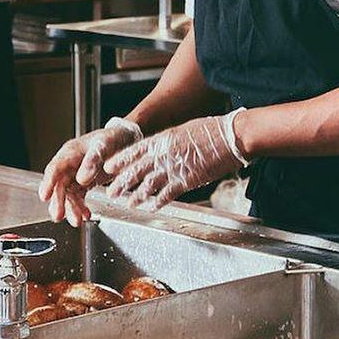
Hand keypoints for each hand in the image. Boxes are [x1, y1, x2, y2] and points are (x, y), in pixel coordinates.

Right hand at [38, 117, 141, 225]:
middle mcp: (70, 164)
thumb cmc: (114, 136)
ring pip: (68, 194)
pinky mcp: (84, 183)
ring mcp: (76, 174)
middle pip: (59, 184)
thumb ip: (94, 158)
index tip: (44, 196)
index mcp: (72, 151)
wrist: (127, 138)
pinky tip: (86, 216)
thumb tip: (82, 178)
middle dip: (58, 201)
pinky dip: (81, 208)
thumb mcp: (106, 143)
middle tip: (58, 216)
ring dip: (71, 209)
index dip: (49, 182)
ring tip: (77, 221)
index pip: (56, 167)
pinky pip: (78, 198)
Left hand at [105, 112, 245, 210]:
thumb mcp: (184, 130)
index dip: (120, 160)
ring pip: (148, 184)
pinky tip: (151, 208)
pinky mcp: (187, 180)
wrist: (231, 136)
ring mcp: (175, 167)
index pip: (135, 150)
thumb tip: (159, 150)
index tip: (107, 167)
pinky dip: (157, 202)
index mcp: (164, 138)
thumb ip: (169, 142)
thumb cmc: (211, 130)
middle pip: (136, 170)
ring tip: (128, 203)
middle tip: (110, 191)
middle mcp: (165, 153)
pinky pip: (167, 194)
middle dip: (122, 182)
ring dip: (136, 195)